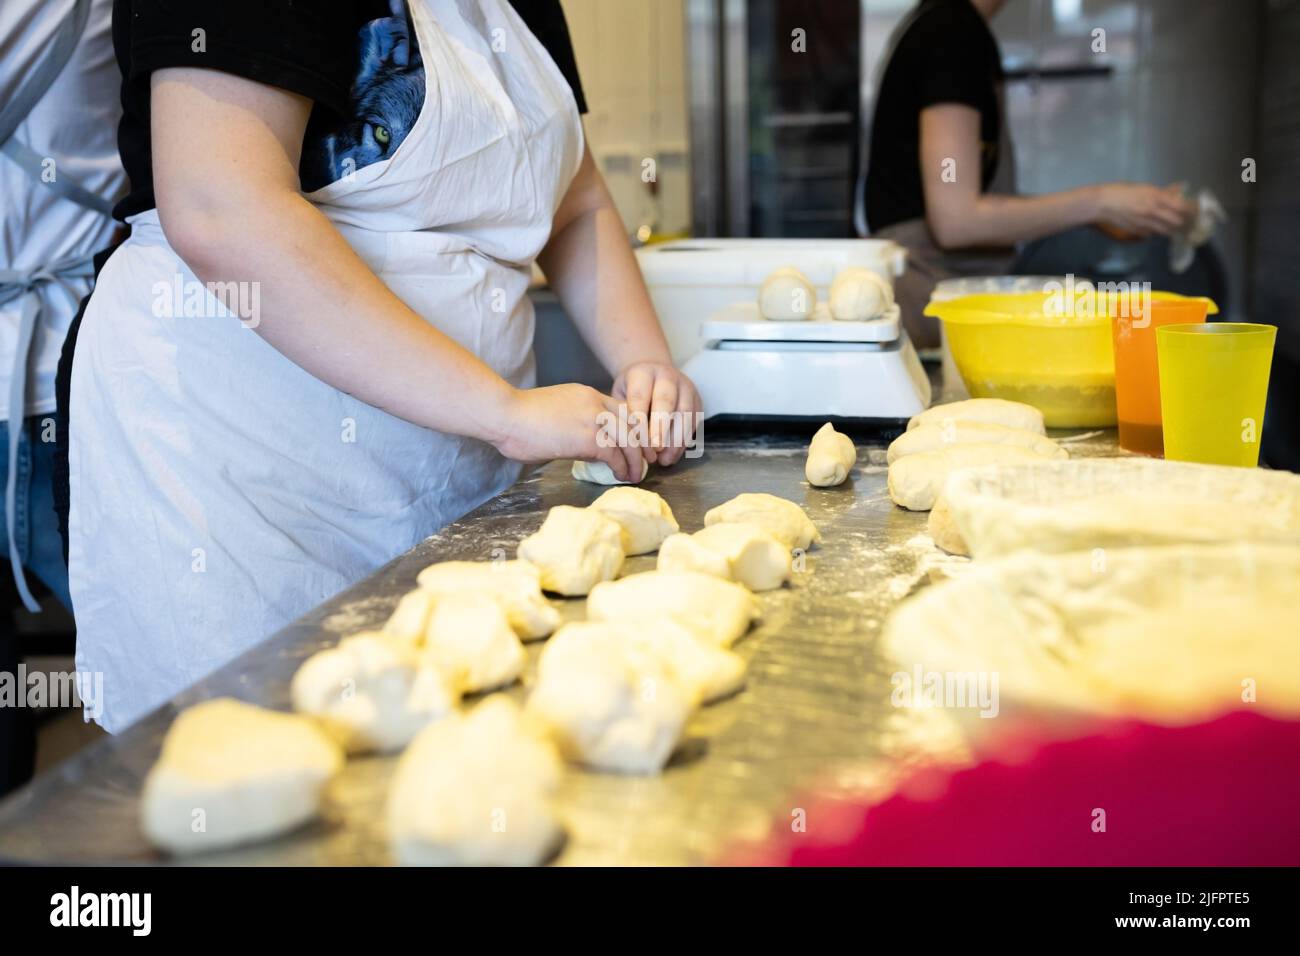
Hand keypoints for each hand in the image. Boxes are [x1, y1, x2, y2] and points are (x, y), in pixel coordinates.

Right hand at [490, 384, 644, 481]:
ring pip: (629, 440)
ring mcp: (594, 420)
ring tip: (635, 474)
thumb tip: (575, 443)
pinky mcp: (589, 439)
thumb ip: (571, 423)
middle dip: (641, 444)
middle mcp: (596, 403)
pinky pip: (615, 455)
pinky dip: (621, 468)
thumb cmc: (518, 418)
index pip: (621, 409)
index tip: (633, 443)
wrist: (506, 416)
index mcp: (586, 394)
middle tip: (643, 461)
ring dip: (635, 460)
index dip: (631, 428)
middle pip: (632, 423)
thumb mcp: (554, 412)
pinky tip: (621, 476)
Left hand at [611, 362, 700, 466]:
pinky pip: (694, 423)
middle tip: (654, 450)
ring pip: (684, 414)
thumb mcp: (620, 395)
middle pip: (666, 401)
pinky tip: (672, 456)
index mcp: (643, 372)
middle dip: (660, 429)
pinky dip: (683, 442)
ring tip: (664, 460)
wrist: (653, 372)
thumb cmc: (632, 389)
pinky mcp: (697, 400)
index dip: (638, 421)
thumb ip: (624, 414)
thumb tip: (627, 442)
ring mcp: (686, 387)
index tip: (635, 442)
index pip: (640, 396)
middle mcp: (667, 376)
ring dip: (675, 440)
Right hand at [1092, 182, 1195, 238]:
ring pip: (1167, 230)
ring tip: (1174, 224)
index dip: (1191, 210)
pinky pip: (1153, 233)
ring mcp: (1145, 223)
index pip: (1182, 207)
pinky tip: (1156, 225)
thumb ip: (1162, 191)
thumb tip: (1178, 189)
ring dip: (1172, 228)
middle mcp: (1153, 212)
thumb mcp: (1144, 188)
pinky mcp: (1137, 231)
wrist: (1102, 204)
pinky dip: (1157, 230)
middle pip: (1177, 222)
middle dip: (1184, 222)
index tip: (1195, 210)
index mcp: (1156, 198)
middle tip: (1187, 219)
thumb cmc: (1120, 192)